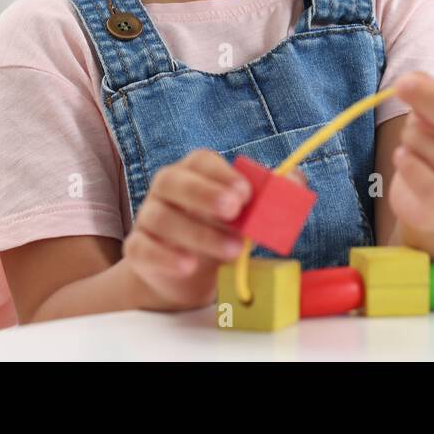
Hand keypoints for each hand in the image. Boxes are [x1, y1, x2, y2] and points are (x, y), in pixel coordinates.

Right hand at [122, 149, 303, 310]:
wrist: (186, 272)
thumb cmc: (220, 231)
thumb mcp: (247, 214)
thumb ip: (272, 194)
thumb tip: (296, 179)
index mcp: (194, 172)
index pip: (201, 161)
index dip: (222, 174)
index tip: (247, 193)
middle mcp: (166, 189)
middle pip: (173, 181)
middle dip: (204, 193)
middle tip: (234, 210)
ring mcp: (148, 218)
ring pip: (161, 218)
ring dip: (198, 233)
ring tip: (232, 251)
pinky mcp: (137, 249)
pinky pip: (143, 248)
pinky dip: (165, 256)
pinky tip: (188, 265)